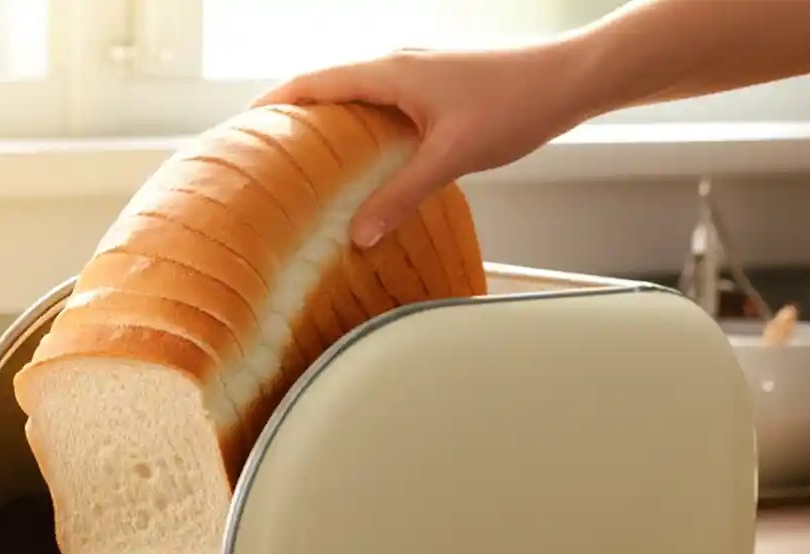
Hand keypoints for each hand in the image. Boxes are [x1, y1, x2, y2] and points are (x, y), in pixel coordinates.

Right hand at [251, 46, 587, 247]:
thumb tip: (359, 235)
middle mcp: (396, 63)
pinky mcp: (434, 84)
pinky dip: (359, 125)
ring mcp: (416, 71)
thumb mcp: (452, 158)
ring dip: (328, 122)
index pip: (314, 82)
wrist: (568, 80)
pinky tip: (364, 159)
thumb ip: (402, 196)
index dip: (275, 104)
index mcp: (390, 71)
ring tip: (304, 163)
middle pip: (328, 86)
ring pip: (356, 94)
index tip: (241, 129)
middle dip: (294, 117)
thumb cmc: (515, 107)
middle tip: (265, 156)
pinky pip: (381, 101)